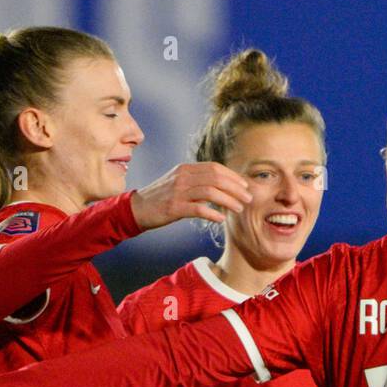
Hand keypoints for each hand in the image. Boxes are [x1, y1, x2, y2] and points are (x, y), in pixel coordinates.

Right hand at [130, 162, 251, 229]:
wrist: (138, 208)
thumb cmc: (162, 198)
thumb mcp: (179, 183)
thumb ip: (197, 181)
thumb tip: (222, 185)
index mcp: (186, 169)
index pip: (214, 167)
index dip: (232, 176)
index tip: (245, 185)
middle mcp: (183, 177)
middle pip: (216, 178)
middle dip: (236, 188)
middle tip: (248, 198)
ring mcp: (178, 192)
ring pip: (210, 192)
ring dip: (228, 200)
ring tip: (239, 209)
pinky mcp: (174, 208)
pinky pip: (198, 209)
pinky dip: (212, 213)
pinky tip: (221, 219)